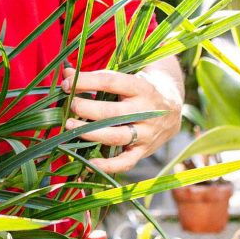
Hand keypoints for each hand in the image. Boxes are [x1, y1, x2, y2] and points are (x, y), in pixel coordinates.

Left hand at [63, 68, 182, 173]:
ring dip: (91, 133)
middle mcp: (146, 112)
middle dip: (87, 108)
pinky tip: (89, 162)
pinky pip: (126, 162)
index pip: (111, 82)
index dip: (87, 82)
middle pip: (112, 113)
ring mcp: (146, 134)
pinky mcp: (144, 151)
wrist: (172, 110)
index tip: (67, 82)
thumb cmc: (139, 90)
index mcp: (142, 88)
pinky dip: (108, 165)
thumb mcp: (126, 78)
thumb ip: (97, 77)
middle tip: (70, 105)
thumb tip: (66, 73)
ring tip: (70, 126)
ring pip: (116, 137)